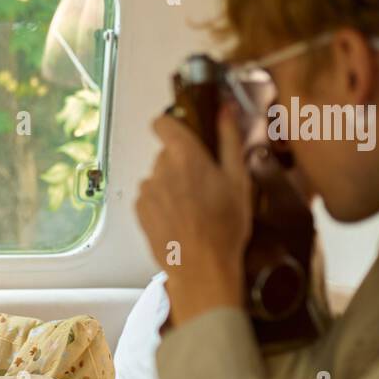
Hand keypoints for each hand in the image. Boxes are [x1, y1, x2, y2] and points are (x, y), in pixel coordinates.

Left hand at [135, 103, 251, 325]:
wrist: (202, 268)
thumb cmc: (224, 228)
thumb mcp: (238, 180)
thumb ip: (229, 139)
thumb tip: (225, 110)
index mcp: (185, 155)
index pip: (162, 122)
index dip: (173, 124)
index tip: (185, 132)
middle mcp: (160, 169)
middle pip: (167, 153)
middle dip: (183, 162)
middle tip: (205, 183)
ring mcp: (147, 191)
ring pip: (160, 176)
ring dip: (173, 184)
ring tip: (196, 207)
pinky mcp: (140, 210)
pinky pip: (151, 196)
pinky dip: (163, 202)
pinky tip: (182, 218)